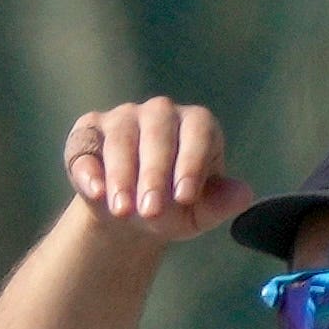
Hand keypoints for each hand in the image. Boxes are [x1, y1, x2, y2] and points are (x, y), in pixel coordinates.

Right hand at [60, 98, 246, 242]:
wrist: (129, 215)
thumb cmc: (172, 208)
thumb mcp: (199, 214)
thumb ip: (220, 204)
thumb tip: (244, 195)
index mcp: (196, 125)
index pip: (197, 131)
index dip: (191, 162)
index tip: (185, 198)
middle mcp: (160, 113)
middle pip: (157, 131)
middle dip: (153, 174)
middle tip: (151, 211)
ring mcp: (122, 118)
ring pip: (121, 136)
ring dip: (121, 175)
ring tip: (123, 211)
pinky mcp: (87, 133)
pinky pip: (84, 145)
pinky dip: (88, 169)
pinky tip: (95, 193)